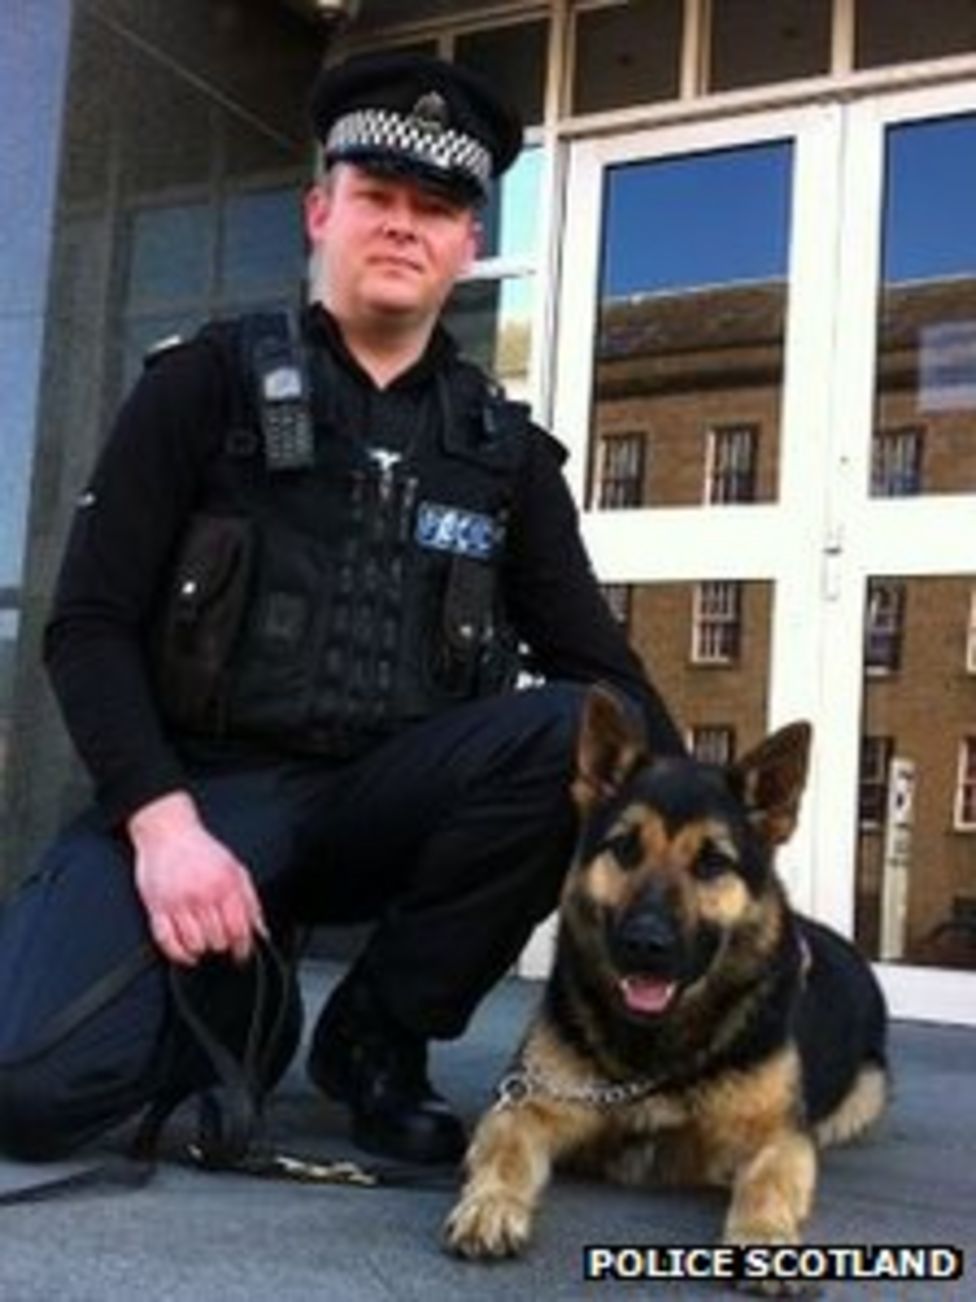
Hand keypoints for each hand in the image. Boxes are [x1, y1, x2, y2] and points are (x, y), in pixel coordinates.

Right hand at [128, 791, 267, 965]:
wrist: (168, 832)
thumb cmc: (202, 850)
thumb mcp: (235, 869)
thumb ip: (250, 901)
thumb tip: (261, 930)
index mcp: (225, 885)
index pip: (239, 929)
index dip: (243, 948)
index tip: (242, 954)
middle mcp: (202, 895)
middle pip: (218, 940)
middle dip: (223, 945)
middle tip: (222, 942)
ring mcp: (178, 903)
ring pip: (195, 945)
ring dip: (202, 949)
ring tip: (205, 942)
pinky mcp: (157, 907)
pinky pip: (167, 942)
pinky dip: (179, 955)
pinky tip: (187, 953)